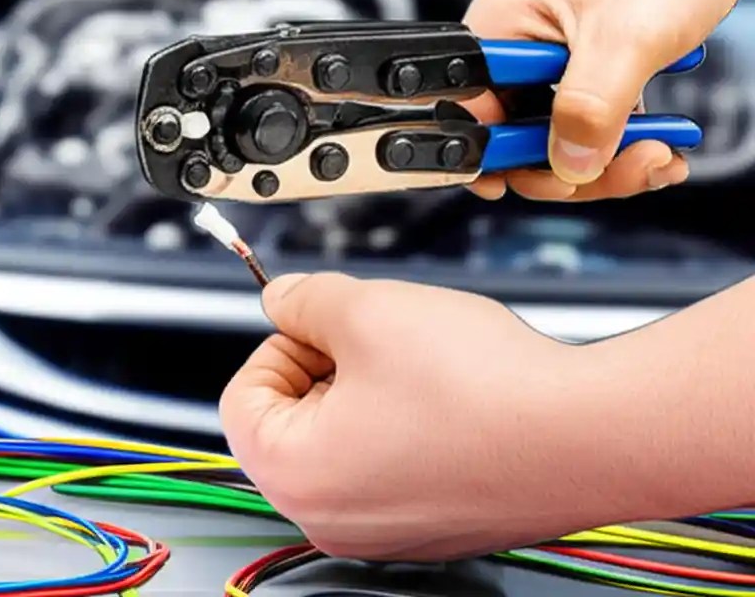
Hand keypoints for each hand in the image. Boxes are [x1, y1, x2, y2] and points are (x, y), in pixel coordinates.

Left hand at [219, 273, 654, 560]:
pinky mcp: (431, 528)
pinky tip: (446, 399)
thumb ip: (303, 300)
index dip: (279, 345)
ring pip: (341, 443)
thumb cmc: (483, 390)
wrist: (589, 435)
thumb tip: (281, 299)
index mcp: (294, 475)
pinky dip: (403, 427)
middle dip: (322, 369)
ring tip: (417, 365)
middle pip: (288, 424)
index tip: (318, 324)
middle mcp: (330, 519)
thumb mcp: (366, 310)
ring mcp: (383, 532)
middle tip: (372, 338)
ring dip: (364, 394)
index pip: (242, 398)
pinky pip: (388, 468)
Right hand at [463, 0, 749, 200]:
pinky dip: (622, 150)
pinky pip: (585, 133)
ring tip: (656, 152)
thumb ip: (590, 109)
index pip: (469, 113)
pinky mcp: (583, 80)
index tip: (545, 174)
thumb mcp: (625, 38)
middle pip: (513, 141)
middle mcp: (515, 50)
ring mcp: (548, 68)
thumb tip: (567, 165)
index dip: (496, 156)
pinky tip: (657, 145)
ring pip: (554, 145)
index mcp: (499, 28)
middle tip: (623, 164)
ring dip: (607, 163)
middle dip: (571, 165)